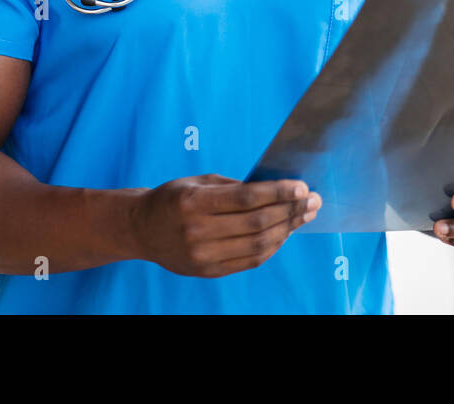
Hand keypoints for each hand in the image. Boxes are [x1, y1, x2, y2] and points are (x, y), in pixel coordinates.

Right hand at [131, 173, 319, 276]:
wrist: (141, 230)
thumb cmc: (173, 198)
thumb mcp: (198, 182)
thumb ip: (234, 187)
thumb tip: (277, 188)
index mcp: (193, 202)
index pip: (246, 198)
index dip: (277, 193)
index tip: (301, 187)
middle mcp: (196, 231)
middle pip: (256, 222)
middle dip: (290, 210)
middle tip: (313, 200)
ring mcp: (201, 255)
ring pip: (257, 245)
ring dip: (287, 229)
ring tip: (304, 216)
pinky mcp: (207, 271)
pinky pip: (249, 261)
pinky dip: (272, 247)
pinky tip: (285, 233)